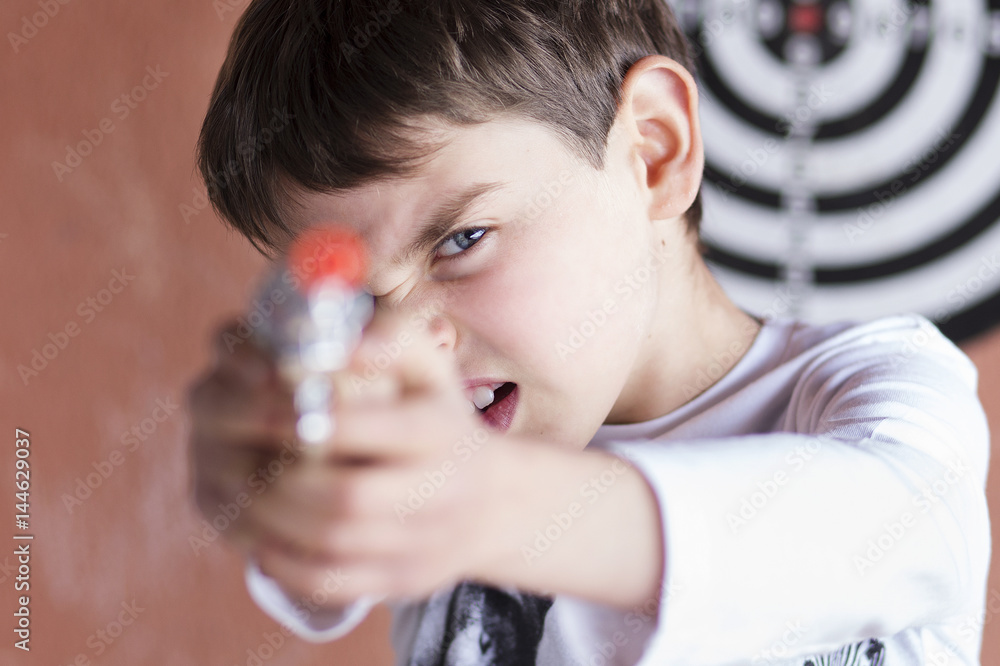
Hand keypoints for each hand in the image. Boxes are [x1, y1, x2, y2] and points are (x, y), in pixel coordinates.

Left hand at [187, 309, 509, 608]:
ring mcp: (422, 545)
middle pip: (346, 499)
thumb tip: (340, 340)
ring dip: (269, 518)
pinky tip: (258, 532)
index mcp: (442, 431)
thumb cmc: (439, 417)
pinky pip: (330, 583)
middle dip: (278, 478)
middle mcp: (442, 492)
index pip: (369, 431)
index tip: (264, 404)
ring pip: (330, 545)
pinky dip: (282, 561)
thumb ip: (388, 338)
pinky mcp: (400, 582)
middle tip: (236, 456)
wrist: (492, 503)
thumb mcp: (429, 366)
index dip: (306, 421)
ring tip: (238, 489)